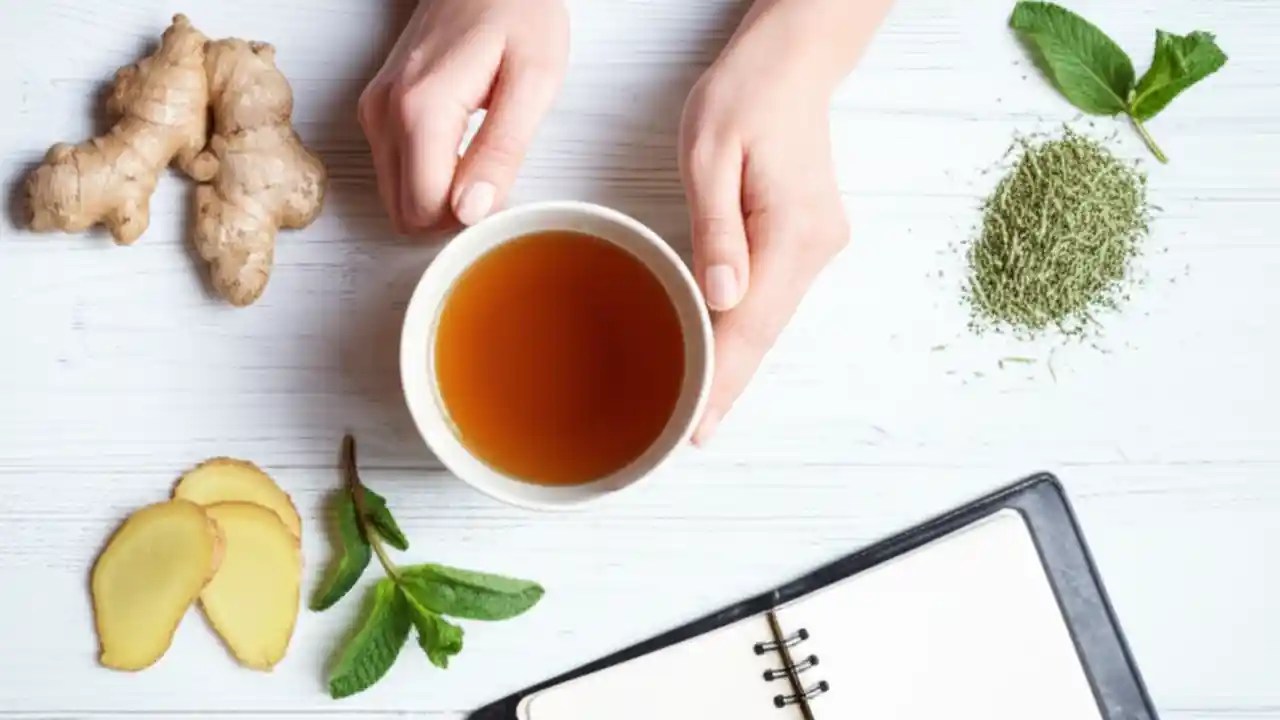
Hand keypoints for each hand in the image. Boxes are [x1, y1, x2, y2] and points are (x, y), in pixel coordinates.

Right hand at [358, 0, 568, 232]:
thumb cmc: (517, 11)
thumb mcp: (534, 81)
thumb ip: (501, 151)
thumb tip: (471, 212)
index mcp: (421, 110)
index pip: (427, 208)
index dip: (470, 217)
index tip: (504, 191)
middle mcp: (384, 114)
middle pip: (405, 212)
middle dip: (453, 216)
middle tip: (495, 180)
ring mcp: (374, 112)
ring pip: (398, 199)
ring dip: (440, 199)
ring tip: (482, 161)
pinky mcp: (377, 112)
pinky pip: (397, 173)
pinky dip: (428, 179)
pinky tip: (462, 152)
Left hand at [680, 14, 851, 444]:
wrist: (794, 59)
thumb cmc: (748, 93)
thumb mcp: (712, 151)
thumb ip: (717, 228)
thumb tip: (723, 298)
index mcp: (791, 231)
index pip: (751, 325)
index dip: (723, 379)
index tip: (698, 427)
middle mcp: (816, 248)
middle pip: (765, 333)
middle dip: (728, 385)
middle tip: (690, 438)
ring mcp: (818, 245)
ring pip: (771, 320)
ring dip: (737, 363)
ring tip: (701, 409)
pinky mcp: (808, 239)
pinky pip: (774, 298)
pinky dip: (747, 331)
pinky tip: (722, 353)